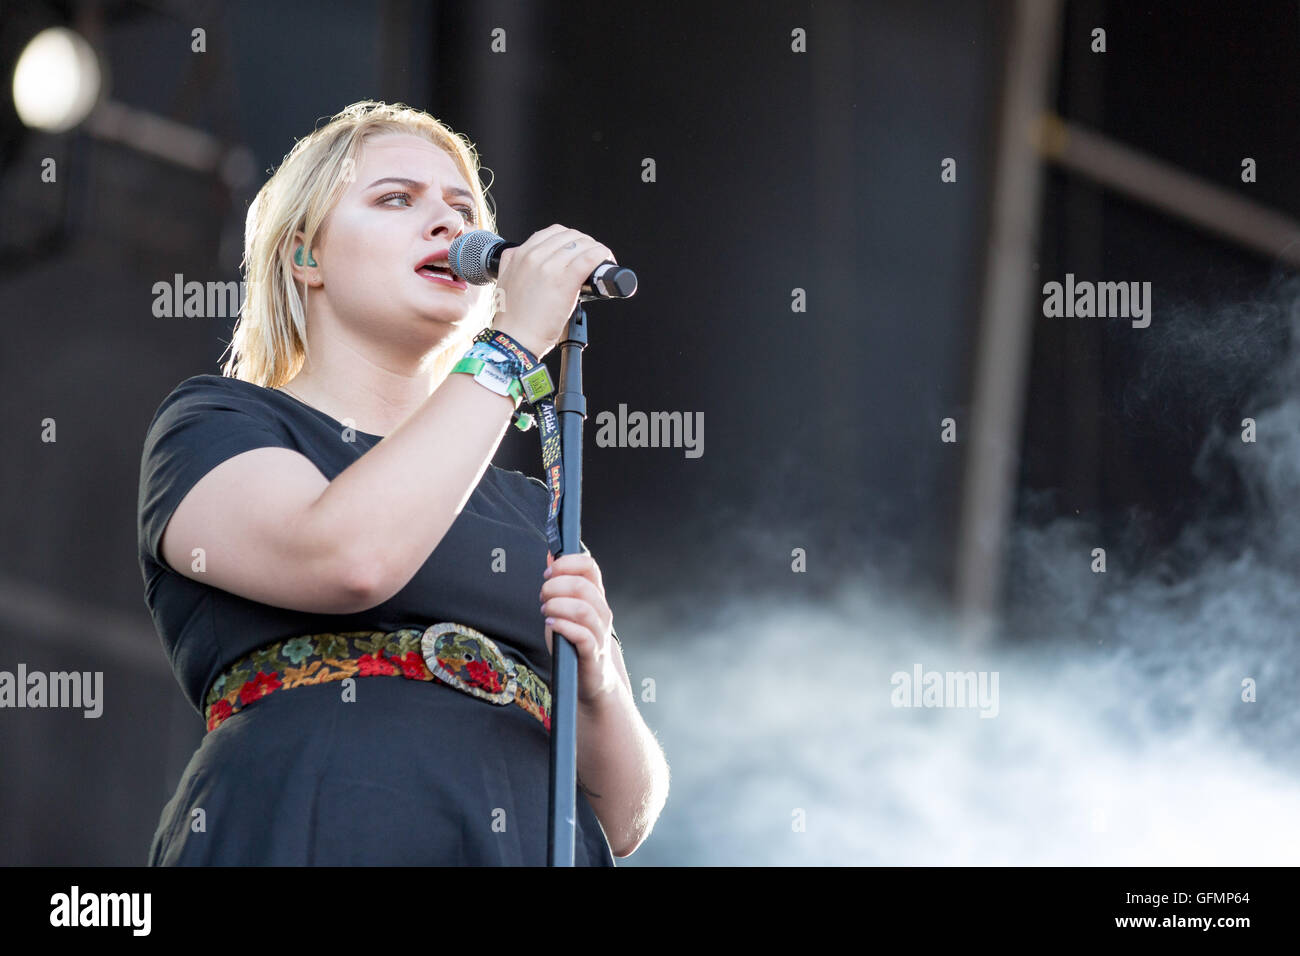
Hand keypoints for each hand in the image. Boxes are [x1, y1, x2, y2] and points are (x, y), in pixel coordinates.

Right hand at [493, 224, 616, 359]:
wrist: (515, 338)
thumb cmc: (512, 318)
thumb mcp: (504, 280)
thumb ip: (512, 263)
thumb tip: (521, 254)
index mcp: (520, 254)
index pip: (553, 232)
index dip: (572, 239)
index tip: (578, 249)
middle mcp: (534, 256)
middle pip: (570, 236)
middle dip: (586, 243)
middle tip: (593, 257)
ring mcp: (549, 267)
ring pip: (582, 245)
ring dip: (597, 250)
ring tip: (602, 262)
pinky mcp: (565, 281)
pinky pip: (589, 258)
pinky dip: (601, 256)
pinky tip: (605, 261)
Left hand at [539, 550, 622, 707]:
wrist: (589, 680)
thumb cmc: (574, 642)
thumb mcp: (564, 608)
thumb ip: (559, 582)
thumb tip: (550, 553)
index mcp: (595, 596)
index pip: (590, 566)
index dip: (567, 563)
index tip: (548, 571)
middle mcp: (601, 612)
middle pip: (583, 586)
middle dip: (556, 586)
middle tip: (542, 596)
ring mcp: (600, 633)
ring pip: (583, 609)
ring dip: (558, 606)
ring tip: (546, 611)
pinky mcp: (593, 653)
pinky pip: (583, 635)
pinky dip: (563, 626)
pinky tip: (551, 625)